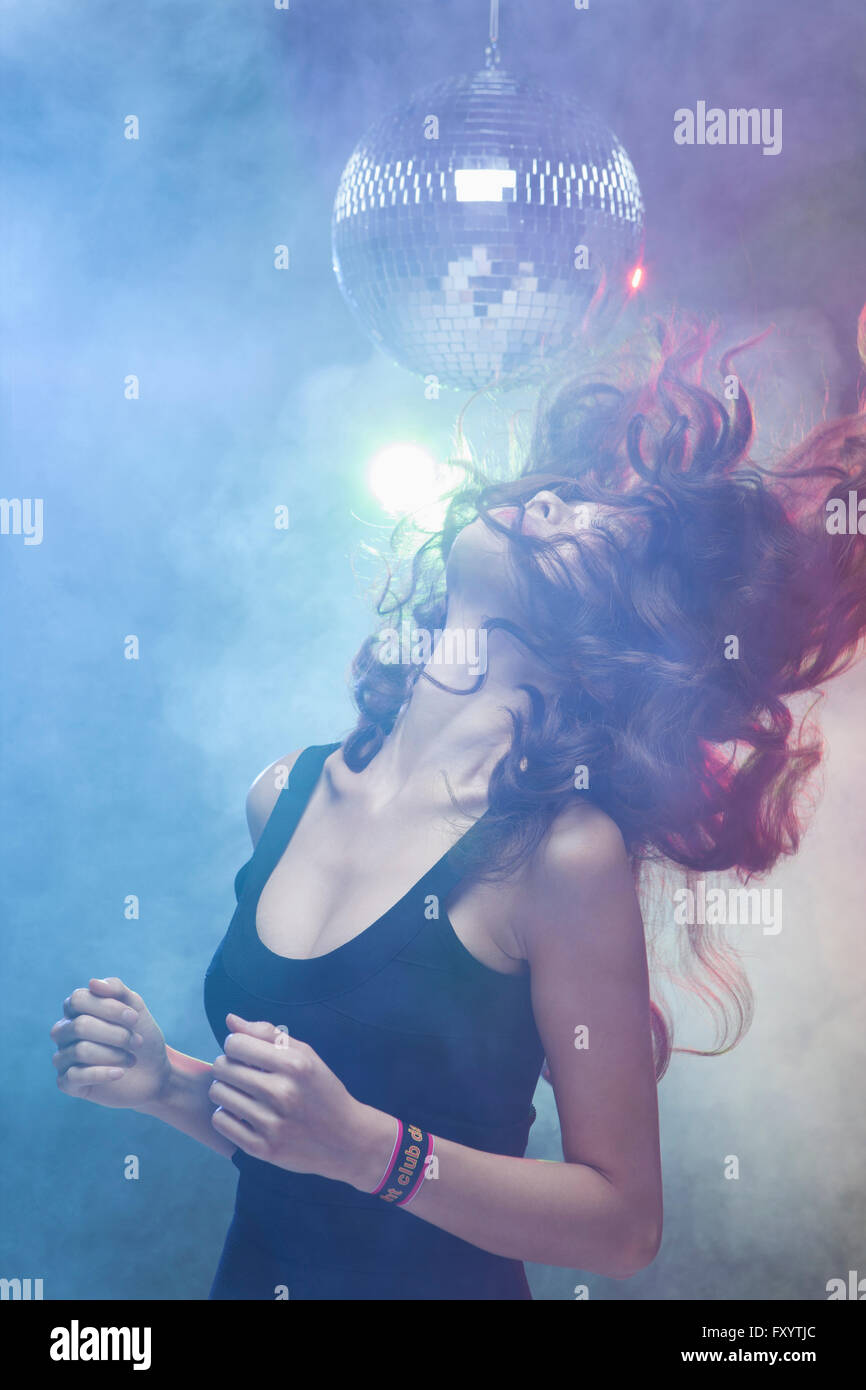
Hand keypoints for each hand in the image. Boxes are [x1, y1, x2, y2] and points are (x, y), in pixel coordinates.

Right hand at [50, 977, 170, 1108]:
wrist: (152, 1072)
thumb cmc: (140, 1034)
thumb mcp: (135, 1007)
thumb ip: (116, 990)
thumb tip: (93, 983)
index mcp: (75, 1009)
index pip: (79, 999)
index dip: (109, 1008)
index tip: (135, 1018)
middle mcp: (63, 1031)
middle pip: (81, 1026)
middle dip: (117, 1034)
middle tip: (138, 1042)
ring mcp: (62, 1056)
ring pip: (81, 1051)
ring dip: (114, 1054)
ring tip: (132, 1059)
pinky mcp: (66, 1082)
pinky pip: (76, 1076)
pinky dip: (103, 1073)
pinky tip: (120, 1073)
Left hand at [209, 1014, 394, 1188]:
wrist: (346, 1139)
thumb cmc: (322, 1091)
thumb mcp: (305, 1055)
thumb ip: (267, 1034)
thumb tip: (230, 1019)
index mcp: (294, 1065)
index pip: (235, 1043)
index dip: (235, 1045)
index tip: (245, 1054)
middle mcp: (281, 1093)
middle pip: (222, 1067)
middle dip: (227, 1066)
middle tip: (242, 1074)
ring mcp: (271, 1123)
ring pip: (218, 1093)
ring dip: (225, 1090)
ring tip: (242, 1093)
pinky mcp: (262, 1148)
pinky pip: (220, 1122)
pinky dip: (226, 1115)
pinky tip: (242, 1113)